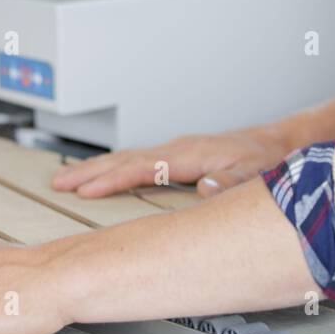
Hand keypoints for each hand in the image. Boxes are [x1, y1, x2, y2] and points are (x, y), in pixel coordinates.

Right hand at [52, 126, 293, 198]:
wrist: (277, 143)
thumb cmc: (266, 159)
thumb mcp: (255, 173)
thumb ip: (232, 181)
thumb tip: (206, 188)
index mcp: (190, 154)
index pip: (143, 167)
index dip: (114, 179)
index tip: (86, 190)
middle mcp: (177, 149)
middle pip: (125, 159)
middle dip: (89, 171)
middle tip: (58, 183)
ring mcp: (174, 152)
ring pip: (126, 159)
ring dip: (95, 169)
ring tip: (65, 180)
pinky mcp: (176, 157)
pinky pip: (136, 162)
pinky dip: (113, 168)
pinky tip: (100, 177)